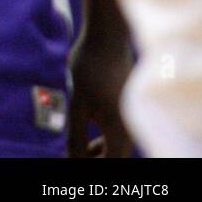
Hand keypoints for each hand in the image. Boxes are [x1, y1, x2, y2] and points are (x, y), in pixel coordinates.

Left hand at [68, 26, 133, 156]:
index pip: (110, 164)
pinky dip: (104, 136)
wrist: (107, 35)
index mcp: (121, 131)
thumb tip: (72, 159)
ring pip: (117, 145)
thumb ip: (76, 135)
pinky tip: (88, 126)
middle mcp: (133, 127)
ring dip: (99, 149)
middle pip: (115, 157)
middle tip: (69, 153)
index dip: (88, 165)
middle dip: (92, 159)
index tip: (68, 159)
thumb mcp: (77, 103)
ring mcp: (134, 117)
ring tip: (75, 144)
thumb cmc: (90, 66)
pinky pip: (119, 131)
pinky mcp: (130, 107)